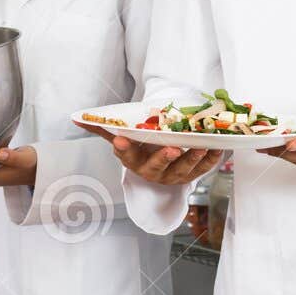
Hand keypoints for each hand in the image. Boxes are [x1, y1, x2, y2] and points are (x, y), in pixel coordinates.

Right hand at [75, 122, 221, 185]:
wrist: (160, 162)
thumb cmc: (140, 146)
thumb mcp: (123, 137)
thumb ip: (104, 128)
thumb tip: (78, 119)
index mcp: (133, 160)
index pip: (126, 155)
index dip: (124, 148)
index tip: (120, 139)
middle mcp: (153, 171)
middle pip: (157, 167)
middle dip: (164, 158)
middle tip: (171, 149)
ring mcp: (174, 175)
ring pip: (183, 170)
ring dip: (192, 159)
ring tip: (199, 146)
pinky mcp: (192, 174)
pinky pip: (202, 169)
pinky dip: (210, 159)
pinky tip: (217, 148)